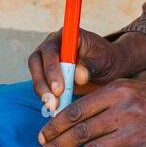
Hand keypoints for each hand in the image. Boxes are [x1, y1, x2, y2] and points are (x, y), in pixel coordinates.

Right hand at [28, 29, 145, 111]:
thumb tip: (78, 76)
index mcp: (65, 36)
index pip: (50, 49)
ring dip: (43, 93)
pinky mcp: (47, 76)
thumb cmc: (107, 61)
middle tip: (53, 102)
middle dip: (43, 83)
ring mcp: (47, 61)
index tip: (60, 88)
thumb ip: (91, 66)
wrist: (109, 69)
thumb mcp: (104, 61)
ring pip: (36, 76)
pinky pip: (41, 87)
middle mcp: (52, 46)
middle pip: (36, 62)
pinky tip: (55, 110)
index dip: (51, 68)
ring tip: (54, 108)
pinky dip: (46, 98)